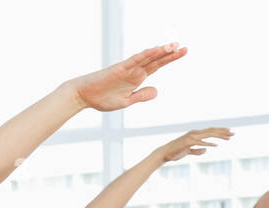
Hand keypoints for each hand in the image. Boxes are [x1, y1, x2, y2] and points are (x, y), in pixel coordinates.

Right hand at [71, 44, 187, 112]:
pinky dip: (145, 55)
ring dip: (160, 52)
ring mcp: (127, 69)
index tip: (183, 52)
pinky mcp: (119, 69)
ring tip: (173, 46)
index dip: (170, 58)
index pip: (157, 65)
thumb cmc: (102, 98)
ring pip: (147, 58)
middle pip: (156, 60)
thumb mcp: (126, 101)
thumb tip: (157, 91)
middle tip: (184, 47)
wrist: (84, 96)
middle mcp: (135, 71)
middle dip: (170, 54)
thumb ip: (141, 95)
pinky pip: (135, 61)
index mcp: (137, 78)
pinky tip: (156, 50)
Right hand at [160, 127, 231, 162]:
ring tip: (228, 137)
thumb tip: (206, 150)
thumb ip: (197, 150)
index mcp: (195, 134)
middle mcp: (194, 133)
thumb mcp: (189, 151)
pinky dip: (208, 144)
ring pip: (208, 134)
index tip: (229, 133)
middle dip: (223, 132)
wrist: (165, 153)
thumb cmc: (176, 152)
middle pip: (212, 131)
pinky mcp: (188, 142)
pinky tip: (216, 145)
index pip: (210, 131)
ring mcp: (191, 137)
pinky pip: (200, 143)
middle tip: (234, 133)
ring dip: (219, 135)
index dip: (220, 132)